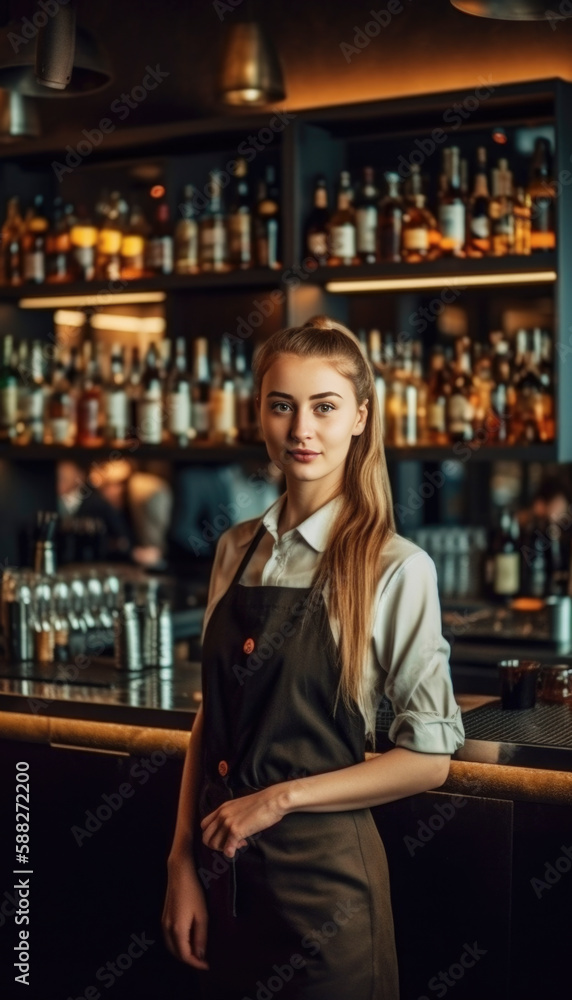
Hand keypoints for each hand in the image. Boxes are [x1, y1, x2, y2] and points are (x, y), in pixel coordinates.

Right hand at [162, 850, 209, 969]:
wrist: (180, 873)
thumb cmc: (194, 892)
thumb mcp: (202, 915)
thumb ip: (201, 937)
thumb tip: (200, 955)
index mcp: (177, 930)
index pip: (185, 955)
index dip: (196, 963)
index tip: (207, 966)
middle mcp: (167, 929)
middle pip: (176, 953)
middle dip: (189, 959)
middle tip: (203, 960)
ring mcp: (163, 923)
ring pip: (171, 946)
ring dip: (183, 952)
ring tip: (197, 952)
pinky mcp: (164, 917)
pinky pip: (169, 938)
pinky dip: (178, 944)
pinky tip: (188, 940)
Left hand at [200, 785, 288, 857]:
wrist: (272, 800)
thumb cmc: (261, 804)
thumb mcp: (240, 806)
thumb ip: (232, 815)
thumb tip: (231, 829)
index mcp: (222, 808)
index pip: (204, 825)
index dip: (212, 834)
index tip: (224, 836)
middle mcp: (222, 815)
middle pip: (206, 837)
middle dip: (216, 845)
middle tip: (230, 843)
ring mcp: (228, 822)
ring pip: (214, 844)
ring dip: (224, 848)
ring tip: (238, 844)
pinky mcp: (236, 830)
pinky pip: (226, 849)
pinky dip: (230, 853)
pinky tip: (238, 848)